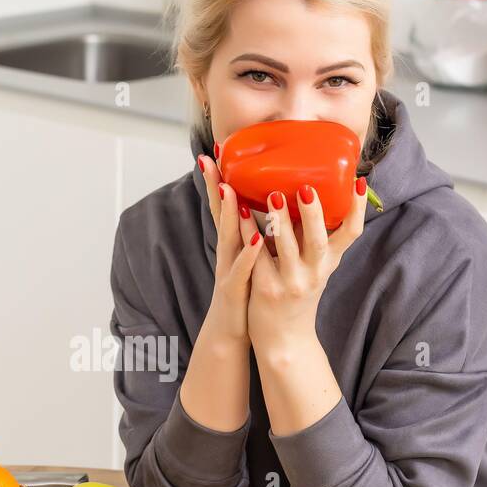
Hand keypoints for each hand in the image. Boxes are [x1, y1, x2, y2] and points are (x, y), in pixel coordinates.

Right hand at [197, 152, 264, 346]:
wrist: (231, 333)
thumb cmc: (246, 294)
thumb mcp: (252, 259)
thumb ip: (259, 233)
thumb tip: (276, 208)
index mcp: (235, 243)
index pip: (227, 206)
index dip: (221, 180)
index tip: (218, 152)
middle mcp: (228, 252)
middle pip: (221, 214)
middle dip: (216, 187)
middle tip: (210, 159)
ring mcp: (229, 270)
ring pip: (229, 238)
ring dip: (230, 214)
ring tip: (231, 190)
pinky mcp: (235, 291)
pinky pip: (242, 271)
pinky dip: (248, 255)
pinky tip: (257, 241)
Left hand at [248, 179, 368, 360]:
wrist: (285, 341)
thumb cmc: (299, 296)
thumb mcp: (317, 269)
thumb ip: (316, 239)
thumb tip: (315, 196)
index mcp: (328, 263)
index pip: (352, 233)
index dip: (357, 209)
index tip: (358, 181)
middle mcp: (314, 273)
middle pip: (318, 240)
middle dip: (313, 214)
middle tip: (305, 188)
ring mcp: (291, 283)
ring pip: (286, 248)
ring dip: (279, 221)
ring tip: (273, 195)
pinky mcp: (267, 290)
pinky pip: (258, 258)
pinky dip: (249, 234)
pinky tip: (240, 214)